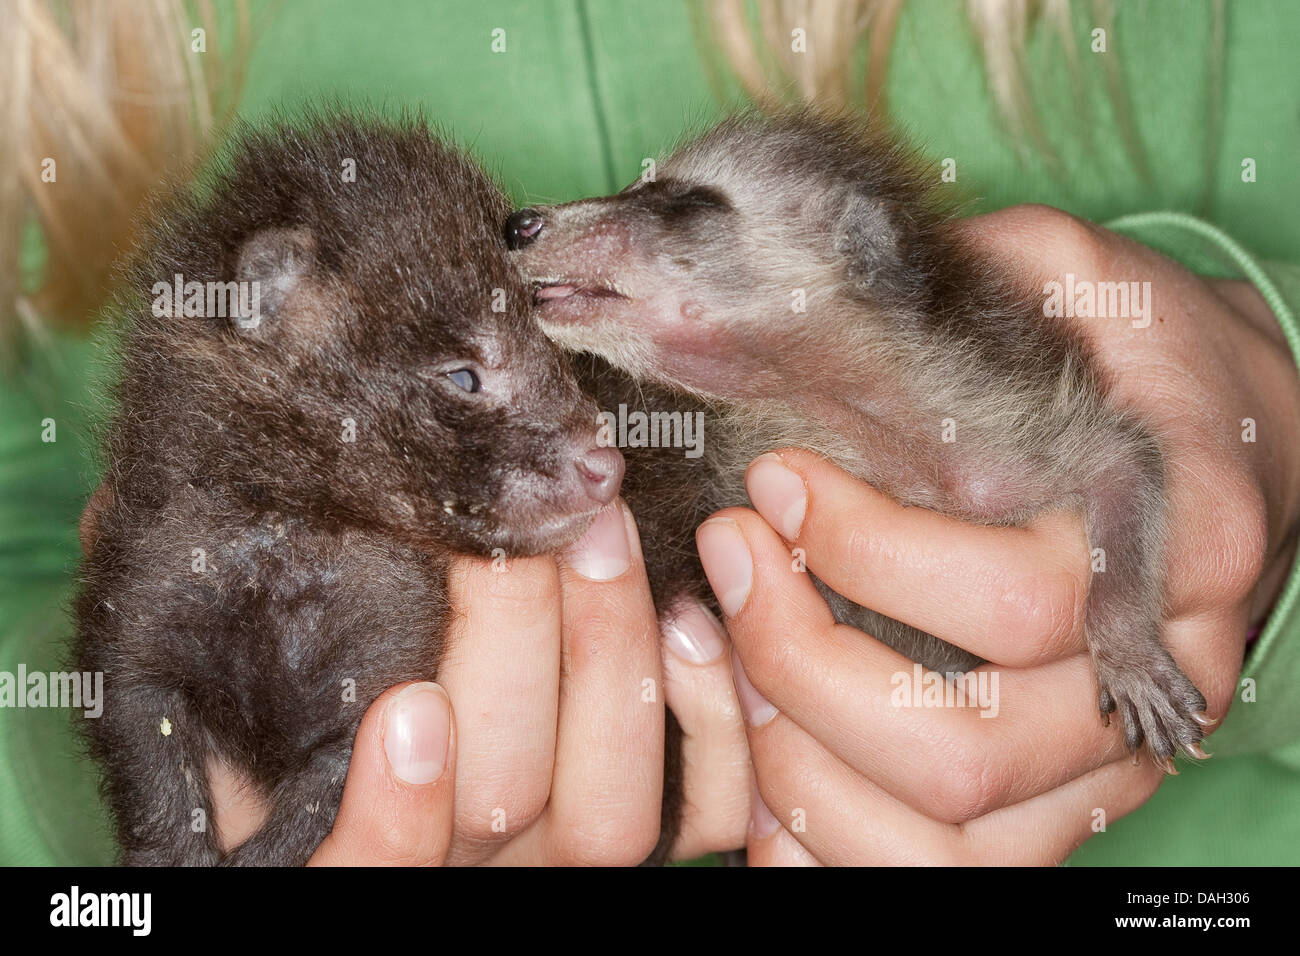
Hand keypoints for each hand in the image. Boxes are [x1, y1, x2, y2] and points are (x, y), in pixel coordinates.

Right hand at [78, 494, 748, 862]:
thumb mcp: (215, 726)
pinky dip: (709, 720)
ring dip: (613, 659)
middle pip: (510, 806)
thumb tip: (131, 529)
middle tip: (526, 519)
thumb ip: (188, 690)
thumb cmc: (286, 729)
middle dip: (522, 650)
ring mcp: (559, 860)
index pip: (376, 885)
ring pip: (612, 814)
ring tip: (602, 532)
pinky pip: (703, 812)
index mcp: (354, 862)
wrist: (379, 806)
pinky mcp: (639, 832)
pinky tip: (690, 620)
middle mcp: (469, 874)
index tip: (409, 710)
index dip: (399, 822)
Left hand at [697, 204, 1298, 864]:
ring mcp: (1118, 754)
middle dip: (801, 659)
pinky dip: (842, 839)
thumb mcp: (1068, 276)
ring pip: (950, 834)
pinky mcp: (1074, 796)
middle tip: (730, 566)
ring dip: (806, 763)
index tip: (771, 481)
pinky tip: (772, 766)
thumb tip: (793, 290)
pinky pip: (956, 871)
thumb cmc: (1138, 355)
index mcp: (1179, 538)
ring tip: (731, 661)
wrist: (1239, 438)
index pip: (1012, 594)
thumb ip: (962, 281)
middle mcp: (1163, 671)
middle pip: (962, 743)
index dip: (863, 546)